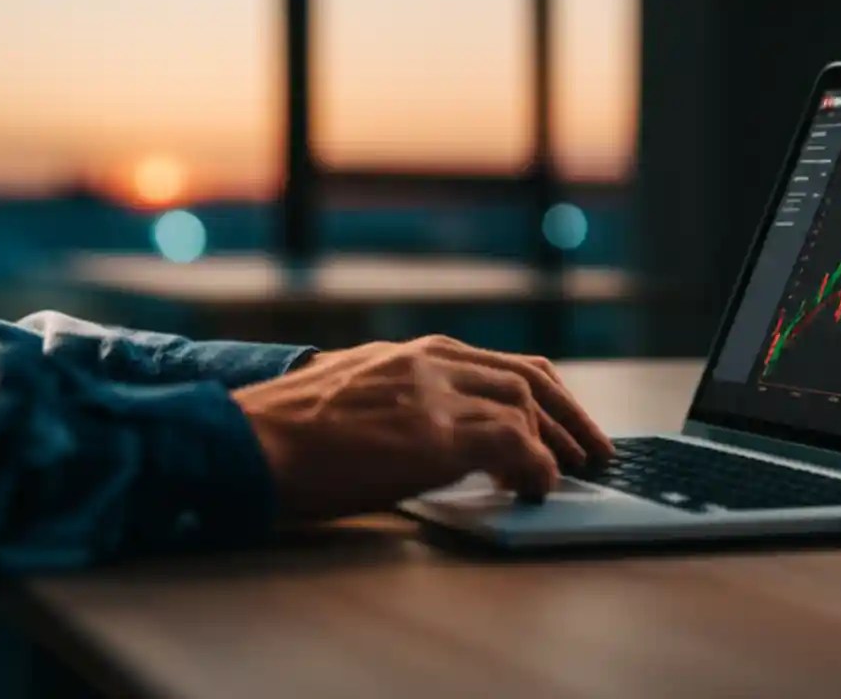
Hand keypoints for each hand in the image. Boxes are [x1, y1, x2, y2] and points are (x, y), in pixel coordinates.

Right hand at [231, 335, 613, 522]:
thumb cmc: (290, 434)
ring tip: (564, 478)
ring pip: (526, 407)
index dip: (548, 398)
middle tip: (593, 453)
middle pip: (530, 378)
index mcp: (416, 353)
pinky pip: (514, 444)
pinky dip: (535, 467)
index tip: (568, 426)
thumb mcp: (356, 394)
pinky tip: (534, 488)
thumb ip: (405, 397)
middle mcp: (432, 361)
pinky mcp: (434, 431)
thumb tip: (445, 431)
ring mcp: (435, 392)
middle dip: (570, 417)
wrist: (247, 444)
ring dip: (554, 447)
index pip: (505, 364)